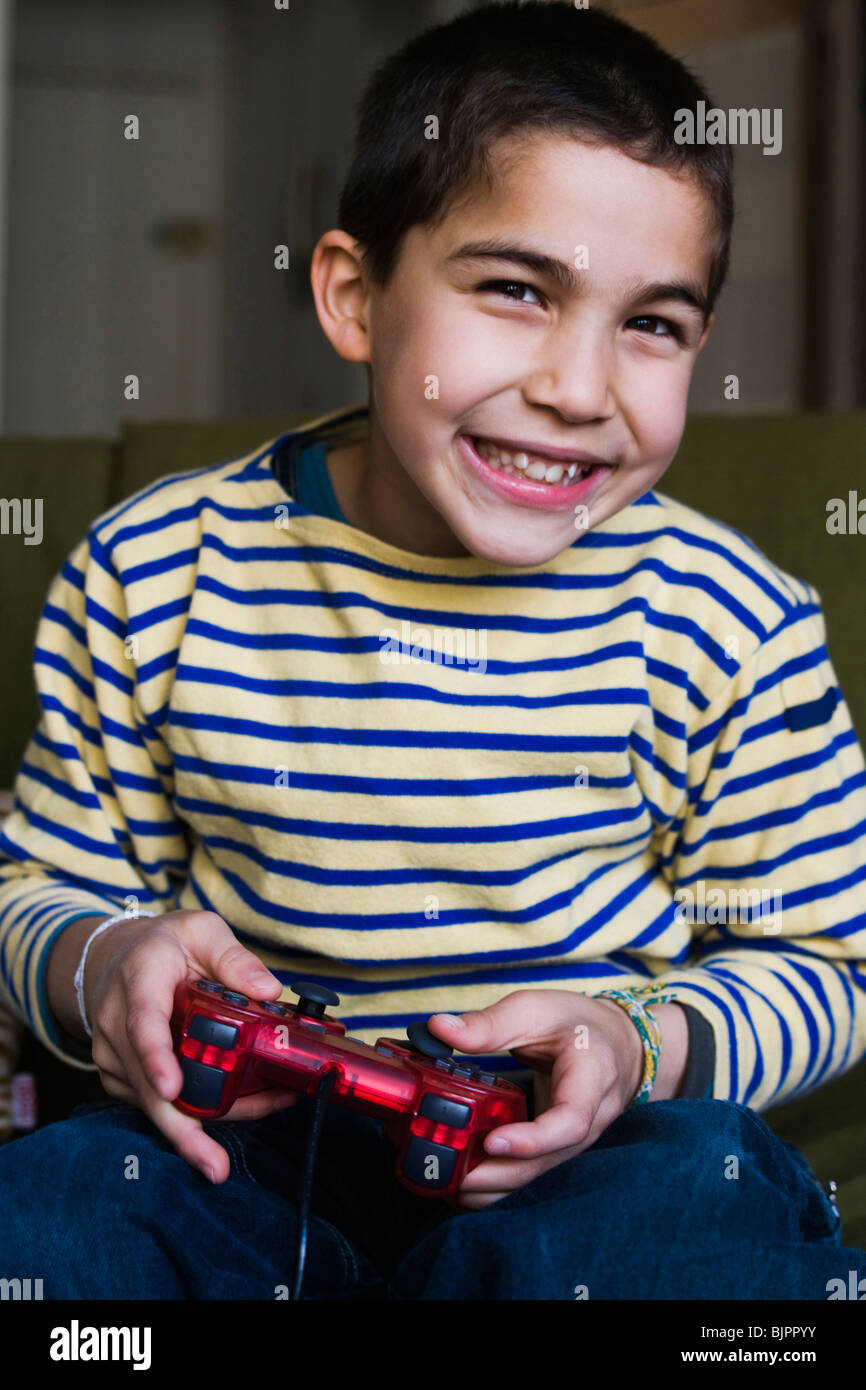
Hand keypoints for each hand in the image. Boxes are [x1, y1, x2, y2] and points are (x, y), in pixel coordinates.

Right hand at [82, 909, 299, 1182]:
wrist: (111, 957)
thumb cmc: (161, 945)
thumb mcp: (200, 930)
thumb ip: (234, 958)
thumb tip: (269, 990)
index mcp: (138, 982)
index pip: (142, 1025)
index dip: (156, 1059)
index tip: (172, 1089)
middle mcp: (118, 1026)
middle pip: (146, 1087)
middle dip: (181, 1131)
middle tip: (214, 1165)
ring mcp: (117, 1058)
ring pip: (158, 1105)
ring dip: (210, 1119)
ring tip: (268, 1108)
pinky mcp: (124, 1079)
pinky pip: (160, 1105)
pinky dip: (200, 1112)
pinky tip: (245, 1103)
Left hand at [428, 989, 645, 1210]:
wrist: (614, 1042)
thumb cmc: (575, 1022)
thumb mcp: (534, 1009)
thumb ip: (489, 1023)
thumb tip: (438, 1028)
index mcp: (592, 1077)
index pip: (571, 1121)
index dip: (533, 1139)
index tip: (492, 1141)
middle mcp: (591, 1119)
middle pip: (546, 1162)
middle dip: (497, 1175)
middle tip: (449, 1176)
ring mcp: (577, 1141)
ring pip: (537, 1175)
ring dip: (493, 1187)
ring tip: (445, 1183)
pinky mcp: (559, 1148)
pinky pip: (531, 1171)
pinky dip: (497, 1181)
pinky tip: (460, 1180)